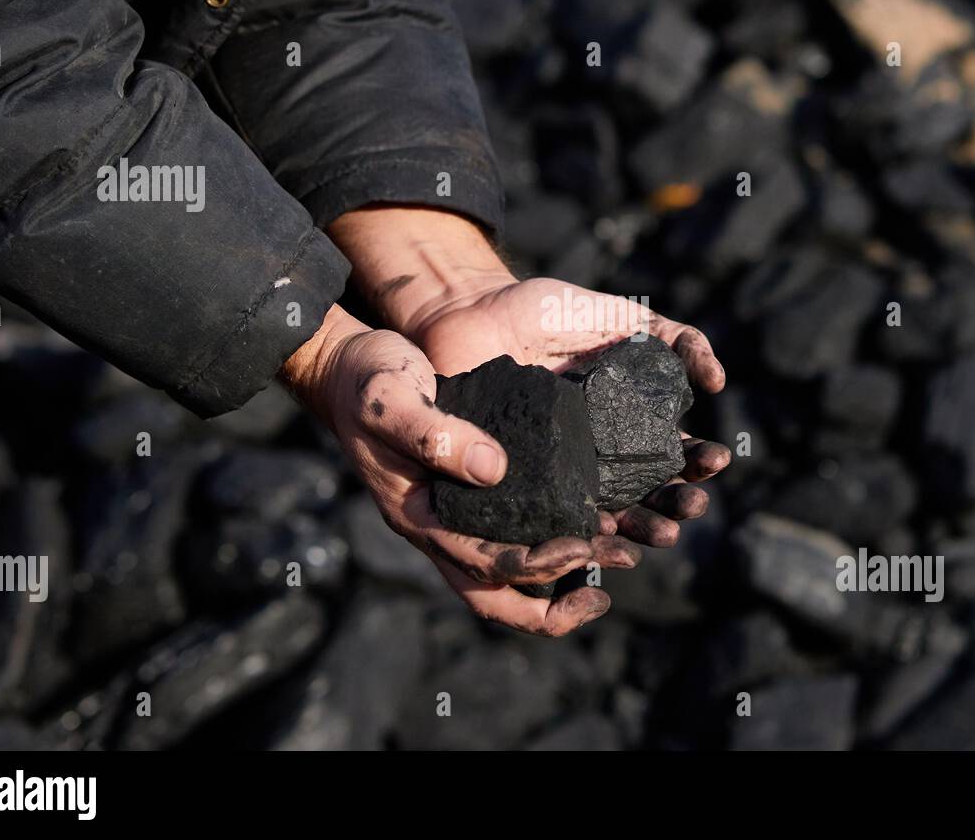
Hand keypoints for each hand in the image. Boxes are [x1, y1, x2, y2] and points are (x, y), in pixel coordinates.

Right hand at [279, 305, 639, 634]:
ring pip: (514, 568)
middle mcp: (442, 527)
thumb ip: (434, 436)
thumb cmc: (366, 385)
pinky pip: (521, 524)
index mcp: (419, 519)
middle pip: (498, 595)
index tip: (580, 547)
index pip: (482, 567)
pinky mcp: (477, 484)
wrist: (350, 369)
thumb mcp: (391, 402)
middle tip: (608, 589)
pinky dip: (558, 528)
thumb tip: (493, 470)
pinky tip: (600, 508)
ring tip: (623, 547)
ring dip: (568, 570)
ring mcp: (459, 512)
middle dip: (554, 606)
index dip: (534, 566)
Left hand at [328, 206, 731, 547]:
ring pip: (607, 519)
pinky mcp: (515, 486)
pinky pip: (546, 520)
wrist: (471, 313)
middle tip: (690, 508)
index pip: (675, 454)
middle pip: (648, 497)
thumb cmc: (547, 312)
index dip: (699, 462)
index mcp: (628, 424)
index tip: (716, 460)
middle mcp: (599, 460)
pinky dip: (574, 533)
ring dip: (640, 533)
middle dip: (676, 506)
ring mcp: (558, 477)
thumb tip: (718, 381)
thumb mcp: (621, 316)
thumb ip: (674, 338)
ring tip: (662, 535)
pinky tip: (598, 537)